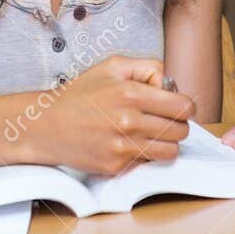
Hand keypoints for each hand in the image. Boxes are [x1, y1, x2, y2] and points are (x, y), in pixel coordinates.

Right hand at [31, 55, 194, 176]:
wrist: (48, 126)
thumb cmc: (81, 94)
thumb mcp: (113, 66)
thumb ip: (147, 67)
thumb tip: (169, 85)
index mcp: (132, 94)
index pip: (183, 107)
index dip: (185, 106)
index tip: (179, 106)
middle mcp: (130, 122)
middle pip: (181, 130)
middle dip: (178, 124)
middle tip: (164, 119)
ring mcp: (123, 147)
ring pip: (171, 152)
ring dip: (166, 143)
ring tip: (153, 133)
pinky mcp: (117, 167)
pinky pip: (148, 163)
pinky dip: (145, 155)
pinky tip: (130, 143)